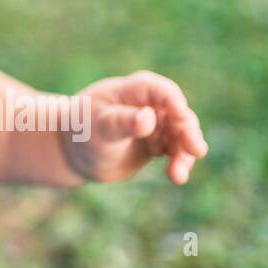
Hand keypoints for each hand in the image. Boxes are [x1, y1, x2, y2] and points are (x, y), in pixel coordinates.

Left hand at [58, 69, 208, 184]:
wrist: (71, 153)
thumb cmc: (82, 131)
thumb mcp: (99, 126)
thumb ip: (122, 122)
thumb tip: (149, 119)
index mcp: (132, 90)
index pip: (161, 90)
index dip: (175, 103)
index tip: (182, 119)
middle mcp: (147, 104)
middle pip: (178, 114)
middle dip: (188, 131)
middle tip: (196, 151)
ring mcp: (153, 124)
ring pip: (181, 135)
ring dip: (185, 153)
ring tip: (177, 176)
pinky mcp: (155, 143)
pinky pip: (175, 151)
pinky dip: (179, 162)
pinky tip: (176, 176)